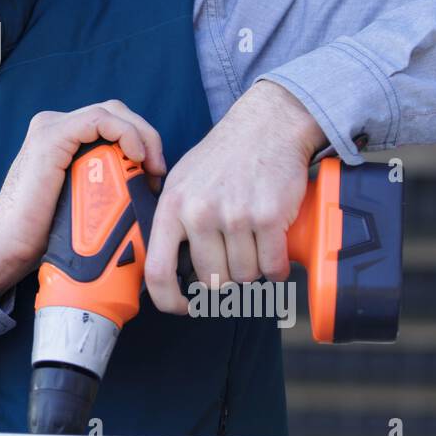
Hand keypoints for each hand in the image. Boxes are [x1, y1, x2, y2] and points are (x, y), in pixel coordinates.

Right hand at [0, 100, 166, 298]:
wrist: (9, 246)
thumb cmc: (44, 232)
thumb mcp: (83, 201)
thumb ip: (104, 186)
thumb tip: (144, 191)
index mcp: (64, 138)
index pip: (114, 122)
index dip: (143, 141)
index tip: (155, 176)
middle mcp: (56, 126)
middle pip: (116, 112)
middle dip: (147, 136)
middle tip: (158, 172)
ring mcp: (51, 128)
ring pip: (112, 112)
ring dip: (141, 135)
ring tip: (151, 168)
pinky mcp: (51, 137)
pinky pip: (99, 121)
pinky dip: (124, 133)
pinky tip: (136, 156)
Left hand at [143, 80, 326, 314]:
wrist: (266, 127)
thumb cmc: (223, 158)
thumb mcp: (181, 181)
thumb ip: (172, 221)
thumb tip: (164, 267)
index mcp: (172, 207)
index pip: (158, 271)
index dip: (169, 301)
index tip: (184, 308)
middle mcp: (199, 213)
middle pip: (212, 280)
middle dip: (226, 278)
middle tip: (234, 256)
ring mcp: (234, 216)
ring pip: (245, 276)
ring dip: (254, 269)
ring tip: (254, 241)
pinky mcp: (268, 217)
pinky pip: (272, 267)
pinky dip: (277, 267)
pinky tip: (274, 248)